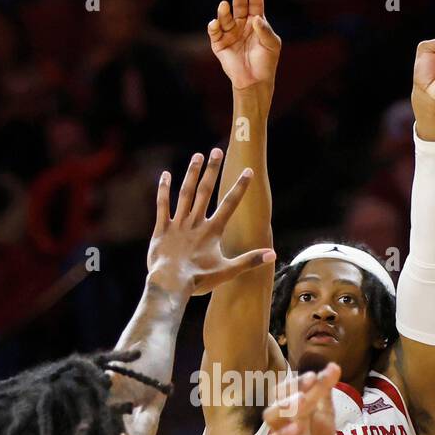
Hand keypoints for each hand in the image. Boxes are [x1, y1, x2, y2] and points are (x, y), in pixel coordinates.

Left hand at [147, 149, 273, 295]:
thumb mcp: (227, 270)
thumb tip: (273, 254)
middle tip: (217, 150)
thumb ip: (249, 260)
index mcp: (212, 231)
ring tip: (197, 156)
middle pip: (205, 191)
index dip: (240, 187)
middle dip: (213, 170)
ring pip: (185, 193)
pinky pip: (163, 205)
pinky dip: (164, 190)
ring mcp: (178, 224)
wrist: (171, 283)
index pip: (229, 204)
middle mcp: (196, 222)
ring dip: (192, 174)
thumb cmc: (199, 279)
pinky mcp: (162, 229)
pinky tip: (165, 174)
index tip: (247, 171)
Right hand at [208, 0, 280, 92]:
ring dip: (224, 11)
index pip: (255, 5)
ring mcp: (230, 33)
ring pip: (225, 18)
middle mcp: (241, 24)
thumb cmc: (266, 62)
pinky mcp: (219, 44)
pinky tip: (215, 23)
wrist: (255, 81)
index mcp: (255, 21)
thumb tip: (255, 18)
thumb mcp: (272, 44)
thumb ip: (265, 31)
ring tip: (224, 5)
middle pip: (239, 6)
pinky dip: (213, 27)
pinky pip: (215, 33)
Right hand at [263, 364, 339, 434]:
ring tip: (300, 401)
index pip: (290, 388)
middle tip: (311, 381)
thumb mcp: (324, 416)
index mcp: (295, 408)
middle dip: (294, 388)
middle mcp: (286, 419)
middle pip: (281, 398)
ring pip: (271, 417)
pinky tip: (295, 430)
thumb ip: (325, 394)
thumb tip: (333, 366)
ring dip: (284, 407)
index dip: (301, 380)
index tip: (316, 375)